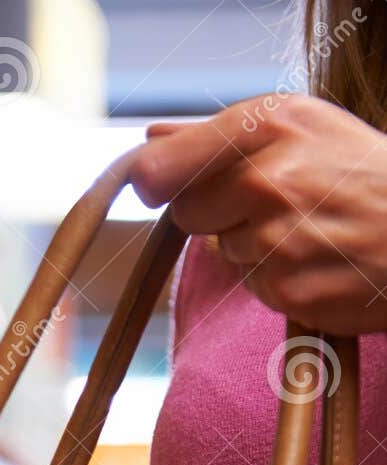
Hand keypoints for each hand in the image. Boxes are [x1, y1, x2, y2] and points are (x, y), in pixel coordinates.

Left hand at [130, 94, 386, 332]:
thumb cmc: (360, 172)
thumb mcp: (302, 126)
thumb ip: (219, 135)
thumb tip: (150, 138)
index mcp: (267, 127)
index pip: (161, 167)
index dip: (156, 180)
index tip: (160, 184)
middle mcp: (267, 181)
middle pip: (188, 213)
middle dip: (218, 211)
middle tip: (274, 202)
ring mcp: (276, 241)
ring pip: (225, 252)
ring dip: (254, 247)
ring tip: (309, 229)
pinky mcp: (288, 291)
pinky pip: (255, 287)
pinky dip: (280, 279)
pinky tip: (318, 260)